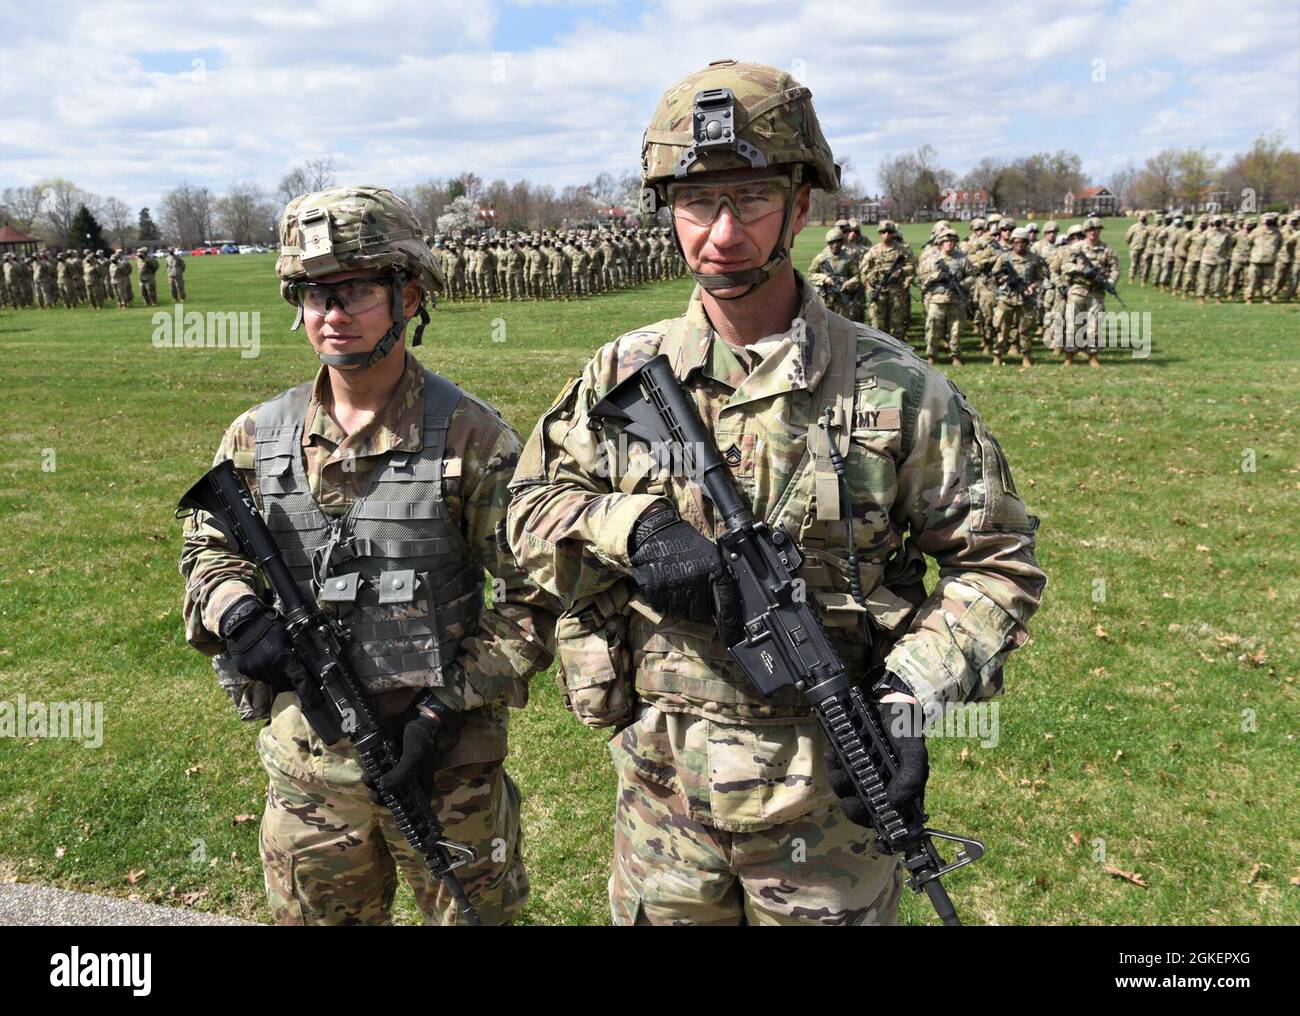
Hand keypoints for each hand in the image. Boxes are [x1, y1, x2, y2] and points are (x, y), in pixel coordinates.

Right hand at [219, 595, 323, 712]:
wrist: (241, 620)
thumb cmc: (267, 624)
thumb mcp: (286, 634)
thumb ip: (293, 651)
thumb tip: (303, 663)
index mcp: (283, 657)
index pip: (299, 678)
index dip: (307, 691)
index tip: (314, 702)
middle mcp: (269, 667)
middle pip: (282, 680)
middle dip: (285, 676)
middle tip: (283, 665)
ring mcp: (255, 670)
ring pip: (268, 678)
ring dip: (271, 672)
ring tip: (268, 655)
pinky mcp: (244, 670)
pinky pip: (256, 674)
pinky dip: (259, 669)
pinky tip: (258, 656)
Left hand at [364, 695, 459, 804]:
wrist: (414, 720)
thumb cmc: (420, 740)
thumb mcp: (415, 757)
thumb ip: (402, 773)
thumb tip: (383, 788)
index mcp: (420, 786)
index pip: (413, 807)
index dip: (404, 812)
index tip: (391, 809)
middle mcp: (407, 784)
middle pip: (393, 800)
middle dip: (382, 798)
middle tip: (375, 793)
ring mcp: (395, 775)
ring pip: (382, 789)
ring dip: (373, 787)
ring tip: (368, 779)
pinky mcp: (385, 766)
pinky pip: (376, 776)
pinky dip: (370, 776)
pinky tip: (367, 771)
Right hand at [628, 506, 742, 644]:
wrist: (657, 532)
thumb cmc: (686, 544)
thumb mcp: (710, 555)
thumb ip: (717, 579)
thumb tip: (720, 608)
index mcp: (713, 569)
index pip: (726, 601)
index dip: (730, 624)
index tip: (732, 640)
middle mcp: (695, 579)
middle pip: (699, 612)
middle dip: (695, 605)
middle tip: (689, 589)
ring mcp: (675, 585)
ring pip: (680, 612)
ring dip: (678, 604)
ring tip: (675, 584)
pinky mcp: (656, 589)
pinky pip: (663, 607)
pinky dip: (663, 601)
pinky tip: (664, 584)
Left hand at [824, 690, 928, 828]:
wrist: (889, 700)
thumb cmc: (905, 730)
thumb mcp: (915, 753)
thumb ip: (911, 778)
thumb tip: (894, 803)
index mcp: (898, 794)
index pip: (891, 825)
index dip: (887, 839)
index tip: (881, 842)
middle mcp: (878, 789)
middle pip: (861, 813)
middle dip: (855, 806)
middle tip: (857, 790)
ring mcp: (860, 775)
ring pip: (844, 792)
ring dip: (841, 781)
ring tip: (844, 763)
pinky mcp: (845, 760)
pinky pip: (834, 769)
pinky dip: (833, 763)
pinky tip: (835, 753)